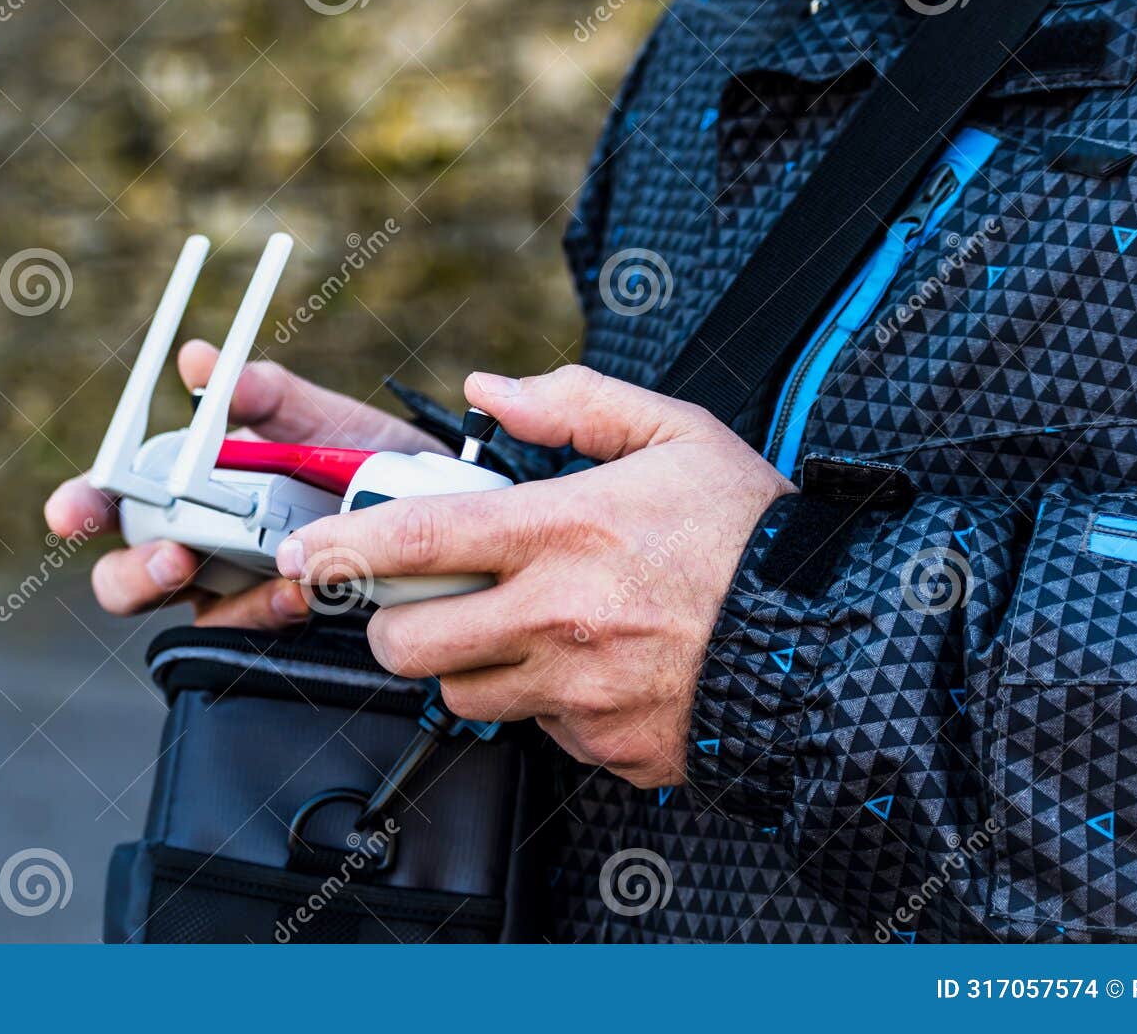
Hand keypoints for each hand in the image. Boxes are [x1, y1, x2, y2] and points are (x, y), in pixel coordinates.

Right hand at [44, 340, 447, 628]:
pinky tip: (306, 590)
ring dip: (223, 600)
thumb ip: (262, 392)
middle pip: (127, 579)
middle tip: (173, 556)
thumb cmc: (352, 449)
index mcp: (179, 490)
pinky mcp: (280, 620)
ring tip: (268, 572)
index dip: (80, 507)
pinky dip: (277, 609)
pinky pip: (259, 630)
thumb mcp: (314, 414)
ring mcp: (234, 590)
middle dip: (137, 574)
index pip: (109, 502)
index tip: (71, 512)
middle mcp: (194, 547)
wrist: (432, 498)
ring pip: (194, 616)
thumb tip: (201, 361)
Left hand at [277, 365, 793, 786]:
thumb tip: (491, 391)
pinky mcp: (604, 745)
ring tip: (521, 629)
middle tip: (420, 602)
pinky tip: (588, 667)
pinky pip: (537, 730)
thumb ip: (574, 403)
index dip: (344, 547)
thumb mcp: (675, 432)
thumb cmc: (752, 533)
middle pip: (412, 641)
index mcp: (566, 530)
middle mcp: (560, 617)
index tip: (307, 552)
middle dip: (395, 622)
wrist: (830, 639)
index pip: (419, 540)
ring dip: (468, 664)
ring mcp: (580, 692)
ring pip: (463, 695)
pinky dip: (542, 702)